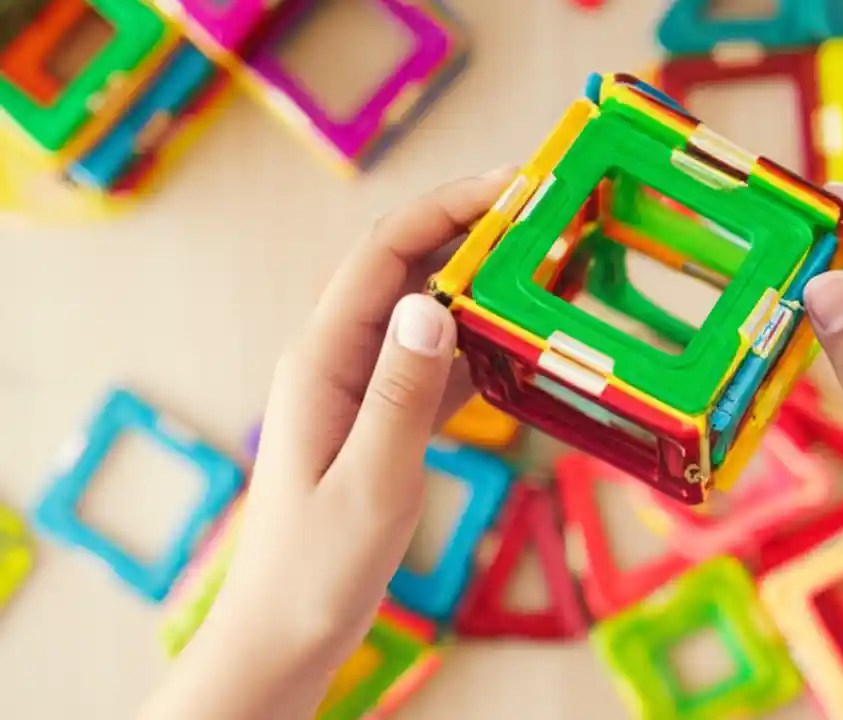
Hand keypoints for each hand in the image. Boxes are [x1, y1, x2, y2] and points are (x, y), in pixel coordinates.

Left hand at [140, 169, 512, 719]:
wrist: (285, 632)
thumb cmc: (317, 566)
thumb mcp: (370, 481)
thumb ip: (402, 393)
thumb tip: (433, 303)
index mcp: (323, 359)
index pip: (386, 252)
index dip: (449, 206)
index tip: (516, 184)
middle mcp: (337, 357)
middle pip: (407, 265)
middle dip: (475, 229)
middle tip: (551, 213)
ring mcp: (359, 385)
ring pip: (426, 308)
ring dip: (484, 282)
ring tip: (550, 266)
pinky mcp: (381, 416)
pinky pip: (434, 358)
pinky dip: (480, 340)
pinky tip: (522, 341)